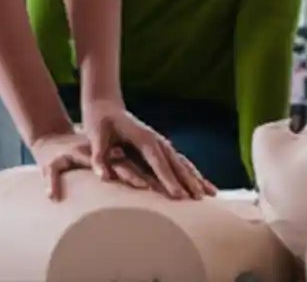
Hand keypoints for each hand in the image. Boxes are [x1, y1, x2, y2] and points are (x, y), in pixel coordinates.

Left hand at [82, 98, 214, 200]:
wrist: (106, 107)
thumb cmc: (100, 123)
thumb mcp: (95, 136)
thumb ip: (98, 156)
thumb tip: (102, 176)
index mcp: (143, 137)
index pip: (157, 161)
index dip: (168, 178)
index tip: (178, 195)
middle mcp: (156, 140)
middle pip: (176, 162)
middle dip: (188, 181)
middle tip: (199, 199)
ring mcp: (161, 143)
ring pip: (183, 162)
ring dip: (196, 178)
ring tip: (211, 194)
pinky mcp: (161, 148)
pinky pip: (181, 163)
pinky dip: (194, 174)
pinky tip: (205, 186)